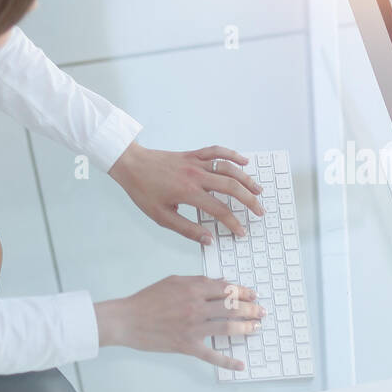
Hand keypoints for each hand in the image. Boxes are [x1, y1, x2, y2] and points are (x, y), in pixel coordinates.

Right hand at [94, 275, 265, 373]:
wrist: (127, 319)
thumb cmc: (147, 299)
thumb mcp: (173, 281)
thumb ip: (197, 281)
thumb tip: (220, 283)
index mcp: (192, 288)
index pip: (225, 289)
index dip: (242, 291)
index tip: (253, 294)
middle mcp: (195, 307)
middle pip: (231, 307)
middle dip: (250, 308)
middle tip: (262, 311)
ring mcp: (192, 328)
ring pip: (227, 328)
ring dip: (245, 327)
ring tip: (257, 327)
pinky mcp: (186, 345)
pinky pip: (211, 355)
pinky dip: (227, 361)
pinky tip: (240, 364)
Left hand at [109, 141, 263, 242]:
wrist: (131, 165)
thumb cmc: (143, 191)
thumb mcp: (162, 217)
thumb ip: (187, 229)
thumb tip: (208, 239)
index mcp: (188, 193)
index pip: (219, 210)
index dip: (233, 223)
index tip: (241, 232)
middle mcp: (196, 175)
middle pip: (231, 187)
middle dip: (249, 200)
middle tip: (259, 211)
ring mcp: (195, 162)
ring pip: (228, 168)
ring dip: (246, 179)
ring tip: (258, 190)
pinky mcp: (192, 154)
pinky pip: (216, 152)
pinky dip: (232, 155)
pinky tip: (244, 162)